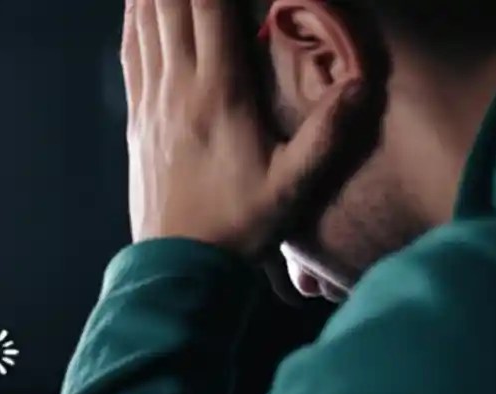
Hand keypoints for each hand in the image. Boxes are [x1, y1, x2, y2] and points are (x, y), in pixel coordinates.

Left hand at [123, 0, 361, 258]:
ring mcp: (153, 101)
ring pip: (146, 20)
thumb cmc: (238, 227)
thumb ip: (329, 136)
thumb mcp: (293, 187)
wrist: (176, 266)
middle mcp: (179, 87)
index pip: (213, 6)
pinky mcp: (138, 119)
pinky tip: (135, 1)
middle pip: (174, 1)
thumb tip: (364, 84)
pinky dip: (133, 17)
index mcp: (220, 93)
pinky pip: (131, 52)